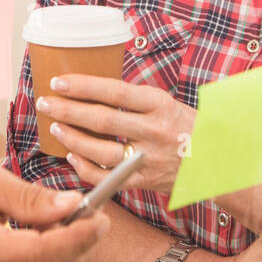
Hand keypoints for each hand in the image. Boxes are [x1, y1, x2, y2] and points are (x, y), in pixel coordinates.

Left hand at [37, 74, 194, 192]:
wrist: (215, 159)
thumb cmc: (185, 126)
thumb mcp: (166, 103)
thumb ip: (134, 100)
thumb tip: (91, 89)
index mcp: (160, 105)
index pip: (115, 92)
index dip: (84, 86)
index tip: (60, 81)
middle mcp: (155, 131)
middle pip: (103, 120)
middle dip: (69, 110)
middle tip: (46, 103)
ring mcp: (149, 158)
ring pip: (101, 150)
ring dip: (73, 138)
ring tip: (56, 127)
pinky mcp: (143, 181)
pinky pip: (107, 177)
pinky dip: (85, 167)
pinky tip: (72, 155)